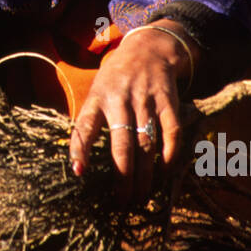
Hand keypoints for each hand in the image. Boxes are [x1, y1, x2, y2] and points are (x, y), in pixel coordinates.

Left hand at [69, 19, 198, 207]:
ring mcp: (146, 99)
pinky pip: (171, 131)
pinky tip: (165, 172)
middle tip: (122, 202)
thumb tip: (79, 163)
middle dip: (122, 177)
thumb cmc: (116, 79)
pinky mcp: (168, 100)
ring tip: (142, 196)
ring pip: (146, 143)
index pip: (85, 125)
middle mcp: (121, 99)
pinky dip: (169, 154)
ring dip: (146, 174)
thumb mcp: (97, 92)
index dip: (81, 149)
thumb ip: (90, 121)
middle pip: (122, 144)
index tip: (79, 172)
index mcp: (98, 98)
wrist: (149, 49)